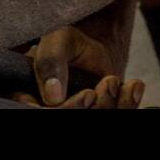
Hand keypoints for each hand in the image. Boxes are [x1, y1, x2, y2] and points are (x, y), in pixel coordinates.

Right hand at [13, 25, 144, 108]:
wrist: (95, 44)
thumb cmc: (71, 41)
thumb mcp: (58, 40)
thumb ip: (50, 60)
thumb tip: (53, 97)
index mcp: (27, 95)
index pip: (39, 111)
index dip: (67, 109)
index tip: (89, 95)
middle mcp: (47, 107)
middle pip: (68, 118)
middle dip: (93, 108)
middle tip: (107, 84)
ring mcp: (74, 112)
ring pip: (93, 119)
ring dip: (111, 105)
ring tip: (113, 80)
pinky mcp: (96, 113)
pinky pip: (116, 116)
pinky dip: (127, 104)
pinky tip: (132, 86)